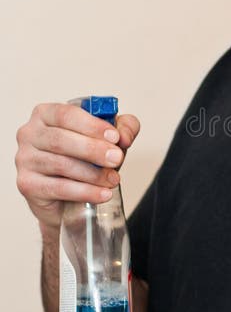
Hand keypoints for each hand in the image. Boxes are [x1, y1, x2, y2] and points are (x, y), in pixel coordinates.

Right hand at [15, 103, 139, 230]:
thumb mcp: (109, 138)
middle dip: (93, 150)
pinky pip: (58, 188)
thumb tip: (124, 135)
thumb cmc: (86, 159)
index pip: (66, 114)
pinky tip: (102, 194)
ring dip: (92, 174)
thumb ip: (123, 127)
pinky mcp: (27, 184)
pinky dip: (84, 192)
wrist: (69, 197)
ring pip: (61, 164)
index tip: (115, 137)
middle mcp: (29, 134)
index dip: (92, 125)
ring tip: (113, 179)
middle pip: (61, 139)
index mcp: (46, 114)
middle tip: (117, 158)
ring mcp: (25, 159)